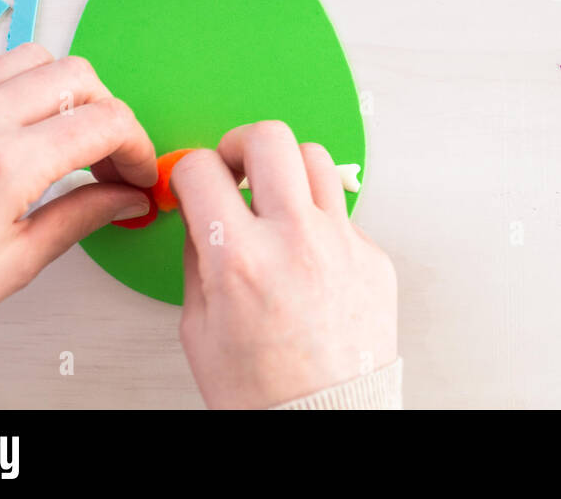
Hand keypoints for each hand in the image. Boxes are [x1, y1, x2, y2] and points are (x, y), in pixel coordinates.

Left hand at [0, 44, 155, 332]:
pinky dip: (14, 78)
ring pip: (34, 57)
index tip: (137, 173)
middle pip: (77, 77)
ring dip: (63, 88)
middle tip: (106, 154)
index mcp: (9, 165)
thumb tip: (126, 198)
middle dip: (108, 111)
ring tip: (63, 129)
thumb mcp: (16, 263)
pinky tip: (17, 115)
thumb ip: (81, 217)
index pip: (106, 124)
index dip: (137, 147)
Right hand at [174, 122, 396, 408]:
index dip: (186, 169)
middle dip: (239, 143)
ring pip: (315, 157)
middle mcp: (296, 239)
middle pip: (269, 137)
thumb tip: (199, 211)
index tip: (191, 182)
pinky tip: (306, 249)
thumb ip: (198, 257)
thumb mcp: (198, 327)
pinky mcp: (374, 256)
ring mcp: (342, 243)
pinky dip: (318, 218)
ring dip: (285, 169)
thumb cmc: (261, 391)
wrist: (325, 423)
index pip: (202, 168)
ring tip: (273, 197)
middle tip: (233, 166)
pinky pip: (342, 211)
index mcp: (240, 258)